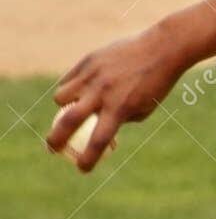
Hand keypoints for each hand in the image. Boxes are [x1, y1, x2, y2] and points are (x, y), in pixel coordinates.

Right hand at [45, 20, 188, 171]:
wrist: (160, 50)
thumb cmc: (155, 84)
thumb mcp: (142, 108)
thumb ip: (119, 118)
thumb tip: (101, 126)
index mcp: (119, 110)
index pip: (98, 141)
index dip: (88, 158)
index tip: (82, 168)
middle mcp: (102, 94)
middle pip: (69, 121)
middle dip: (56, 139)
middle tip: (52, 149)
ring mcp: (92, 76)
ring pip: (61, 97)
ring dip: (63, 107)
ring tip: (73, 108)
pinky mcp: (88, 61)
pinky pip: (68, 79)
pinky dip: (69, 88)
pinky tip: (76, 91)